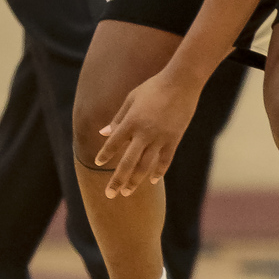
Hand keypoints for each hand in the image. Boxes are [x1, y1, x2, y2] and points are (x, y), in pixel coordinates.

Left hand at [93, 70, 199, 196]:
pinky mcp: (174, 139)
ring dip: (135, 181)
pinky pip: (165, 160)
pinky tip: (153, 181)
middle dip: (118, 180)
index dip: (105, 155)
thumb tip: (103, 134)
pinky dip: (159, 171)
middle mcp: (144, 133)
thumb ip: (117, 118)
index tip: (97, 164)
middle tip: (110, 195)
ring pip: (146, 166)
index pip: (114, 143)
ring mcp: (160, 138)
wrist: (181, 83)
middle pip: (128, 162)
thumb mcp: (131, 99)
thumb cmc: (153, 87)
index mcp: (131, 121)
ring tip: (128, 192)